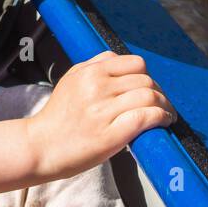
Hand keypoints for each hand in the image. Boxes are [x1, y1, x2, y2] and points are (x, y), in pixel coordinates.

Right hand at [24, 51, 176, 181]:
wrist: (40, 146)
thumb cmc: (57, 116)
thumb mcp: (71, 79)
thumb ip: (95, 65)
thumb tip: (121, 60)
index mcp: (90, 72)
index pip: (135, 63)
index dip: (147, 76)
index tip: (151, 88)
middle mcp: (97, 87)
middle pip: (146, 80)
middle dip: (159, 92)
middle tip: (162, 104)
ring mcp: (104, 111)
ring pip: (149, 97)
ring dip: (165, 106)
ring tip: (166, 114)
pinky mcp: (110, 135)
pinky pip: (145, 118)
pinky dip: (160, 118)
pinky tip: (163, 122)